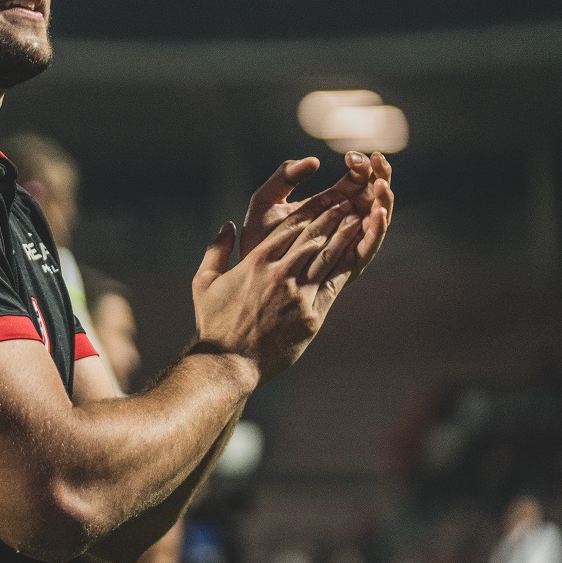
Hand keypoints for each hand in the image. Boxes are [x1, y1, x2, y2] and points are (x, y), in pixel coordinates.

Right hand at [192, 193, 363, 383]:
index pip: (288, 229)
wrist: (228, 361)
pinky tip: (354, 254)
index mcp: (255, 262)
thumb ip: (215, 250)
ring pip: (325, 257)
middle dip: (330, 217)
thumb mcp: (204, 282)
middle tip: (345, 202)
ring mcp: (297, 294)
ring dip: (342, 236)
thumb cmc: (213, 323)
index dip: (308, 213)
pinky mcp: (311, 315)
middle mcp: (279, 273)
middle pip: (311, 237)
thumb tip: (225, 225)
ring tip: (357, 219)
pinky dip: (344, 266)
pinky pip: (331, 284)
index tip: (321, 201)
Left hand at [242, 153, 393, 276]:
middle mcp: (346, 221)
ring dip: (383, 199)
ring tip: (380, 183)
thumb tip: (314, 161)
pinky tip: (377, 211)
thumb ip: (285, 177)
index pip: (357, 180)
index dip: (362, 165)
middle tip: (377, 159)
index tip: (353, 155)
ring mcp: (351, 242)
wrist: (251, 273)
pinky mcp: (349, 264)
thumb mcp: (266, 200)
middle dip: (380, 175)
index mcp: (330, 204)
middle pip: (374, 195)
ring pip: (378, 217)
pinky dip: (378, 228)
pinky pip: (370, 245)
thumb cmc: (258, 237)